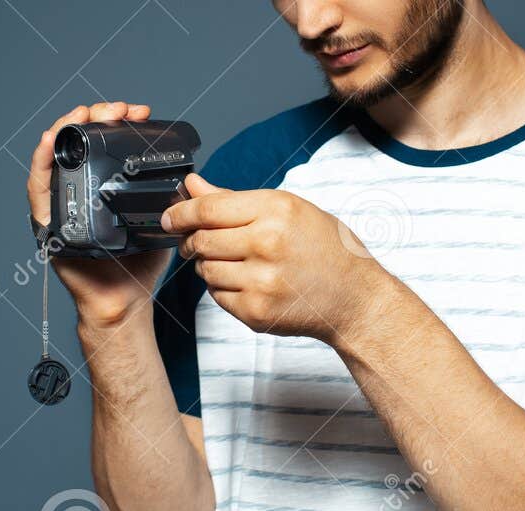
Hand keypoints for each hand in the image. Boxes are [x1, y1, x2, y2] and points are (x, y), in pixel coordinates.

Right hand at [27, 101, 170, 329]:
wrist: (123, 298)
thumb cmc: (139, 262)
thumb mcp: (161, 218)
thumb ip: (173, 196)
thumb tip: (194, 172)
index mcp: (102, 185)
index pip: (104, 141)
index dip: (118, 121)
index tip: (138, 112)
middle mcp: (78, 189)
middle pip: (79, 141)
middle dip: (95, 117)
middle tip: (117, 110)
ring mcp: (60, 204)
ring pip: (56, 156)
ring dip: (67, 129)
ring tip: (84, 114)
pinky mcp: (46, 221)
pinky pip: (38, 187)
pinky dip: (41, 162)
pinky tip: (50, 142)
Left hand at [162, 174, 390, 345]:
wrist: (355, 299)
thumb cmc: (325, 249)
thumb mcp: (289, 210)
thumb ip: (234, 199)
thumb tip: (193, 184)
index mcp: (276, 210)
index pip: (208, 208)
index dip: (180, 213)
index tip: (169, 218)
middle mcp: (267, 244)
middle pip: (201, 240)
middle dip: (191, 241)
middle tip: (195, 243)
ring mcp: (261, 281)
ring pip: (205, 270)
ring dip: (208, 266)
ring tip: (234, 264)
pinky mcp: (256, 312)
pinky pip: (217, 297)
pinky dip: (223, 290)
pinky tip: (248, 284)